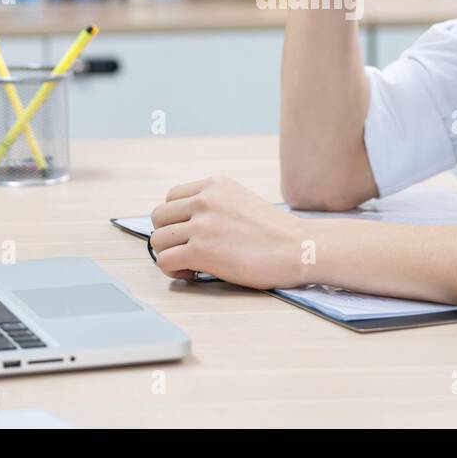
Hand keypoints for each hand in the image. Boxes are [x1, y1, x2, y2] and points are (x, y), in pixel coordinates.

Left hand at [149, 176, 309, 288]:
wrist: (298, 248)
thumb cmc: (275, 232)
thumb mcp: (240, 201)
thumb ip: (213, 204)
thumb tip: (185, 224)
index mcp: (215, 184)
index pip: (171, 197)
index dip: (176, 219)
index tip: (190, 234)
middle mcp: (205, 199)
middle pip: (160, 217)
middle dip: (168, 236)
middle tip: (187, 250)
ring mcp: (202, 224)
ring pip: (158, 239)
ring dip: (169, 254)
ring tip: (189, 263)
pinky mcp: (201, 250)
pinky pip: (164, 260)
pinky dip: (172, 270)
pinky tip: (191, 273)